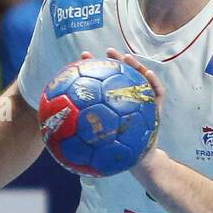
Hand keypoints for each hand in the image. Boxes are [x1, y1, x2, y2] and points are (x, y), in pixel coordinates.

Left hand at [80, 46, 164, 174]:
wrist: (141, 161)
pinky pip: (158, 92)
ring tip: (127, 57)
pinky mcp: (157, 108)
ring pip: (141, 78)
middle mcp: (130, 99)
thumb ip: (82, 133)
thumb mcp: (98, 142)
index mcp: (115, 103)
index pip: (105, 81)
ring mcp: (144, 101)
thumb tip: (54, 128)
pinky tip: (148, 73)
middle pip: (123, 75)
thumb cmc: (119, 151)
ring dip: (136, 65)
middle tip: (107, 51)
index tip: (83, 57)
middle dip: (116, 61)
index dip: (95, 68)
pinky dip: (154, 82)